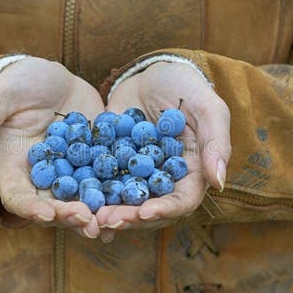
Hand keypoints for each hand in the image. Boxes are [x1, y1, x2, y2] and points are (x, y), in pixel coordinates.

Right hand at [0, 58, 104, 236]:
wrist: (50, 79)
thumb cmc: (17, 85)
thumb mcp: (1, 95)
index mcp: (16, 169)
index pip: (18, 197)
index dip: (31, 208)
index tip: (46, 213)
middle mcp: (44, 179)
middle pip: (54, 208)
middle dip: (71, 217)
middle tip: (89, 222)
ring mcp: (72, 174)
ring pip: (84, 203)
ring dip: (98, 215)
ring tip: (113, 223)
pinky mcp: (97, 164)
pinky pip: (109, 184)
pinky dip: (120, 196)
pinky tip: (137, 204)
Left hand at [95, 62, 229, 234]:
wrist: (152, 72)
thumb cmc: (187, 88)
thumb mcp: (208, 109)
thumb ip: (216, 143)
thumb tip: (218, 182)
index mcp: (191, 174)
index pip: (181, 201)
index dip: (164, 210)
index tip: (144, 212)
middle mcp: (163, 181)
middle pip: (148, 209)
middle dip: (129, 217)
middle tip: (107, 220)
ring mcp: (136, 175)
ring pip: (122, 202)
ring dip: (107, 212)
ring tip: (89, 218)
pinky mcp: (112, 165)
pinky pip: (100, 183)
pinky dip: (89, 195)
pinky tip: (74, 202)